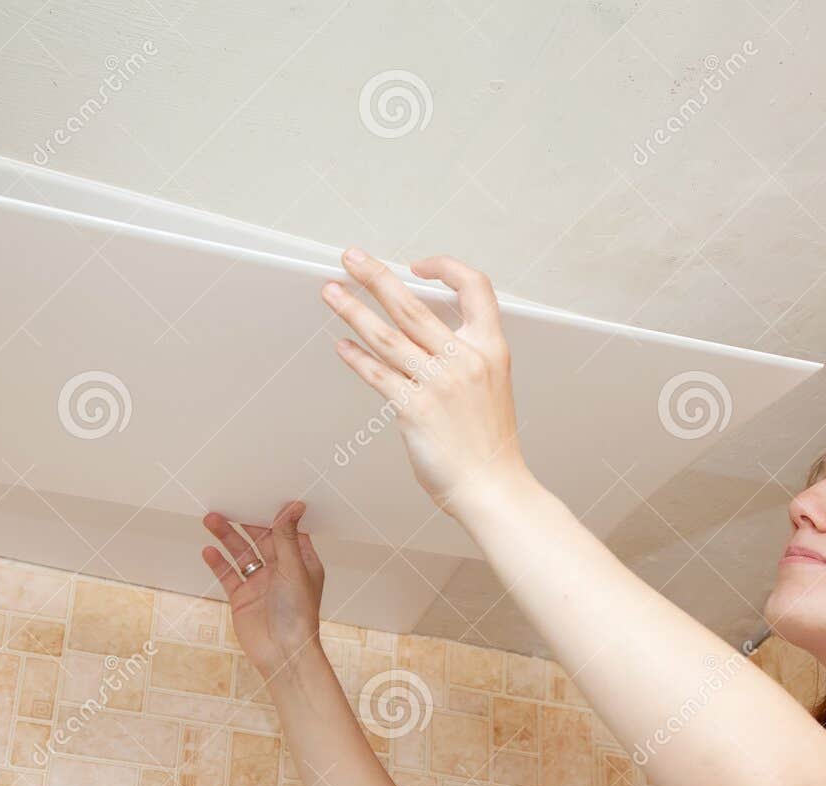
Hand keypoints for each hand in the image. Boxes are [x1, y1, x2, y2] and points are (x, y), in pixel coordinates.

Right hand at [200, 502, 323, 681]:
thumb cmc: (298, 615)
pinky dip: (218, 562)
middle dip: (245, 521)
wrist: (282, 654)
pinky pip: (228, 575)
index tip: (261, 493)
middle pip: (261, 539)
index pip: (288, 531)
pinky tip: (208, 550)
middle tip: (229, 503)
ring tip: (211, 519)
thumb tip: (295, 506)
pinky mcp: (242, 598)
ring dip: (227, 537)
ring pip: (241, 554)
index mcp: (302, 562)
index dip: (275, 514)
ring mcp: (260, 584)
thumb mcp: (294, 569)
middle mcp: (281, 571)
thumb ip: (287, 537)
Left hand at [322, 249, 532, 519]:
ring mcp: (439, 383)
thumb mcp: (492, 385)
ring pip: (387, 335)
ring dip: (353, 309)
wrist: (494, 487)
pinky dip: (357, 357)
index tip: (419, 267)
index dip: (446, 268)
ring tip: (331, 292)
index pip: (475, 287)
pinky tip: (342, 345)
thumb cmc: (491, 445)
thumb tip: (424, 338)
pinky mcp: (415, 409)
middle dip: (376, 276)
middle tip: (351, 258)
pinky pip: (378, 375)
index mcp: (491, 349)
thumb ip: (465, 358)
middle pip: (413, 305)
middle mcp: (465, 360)